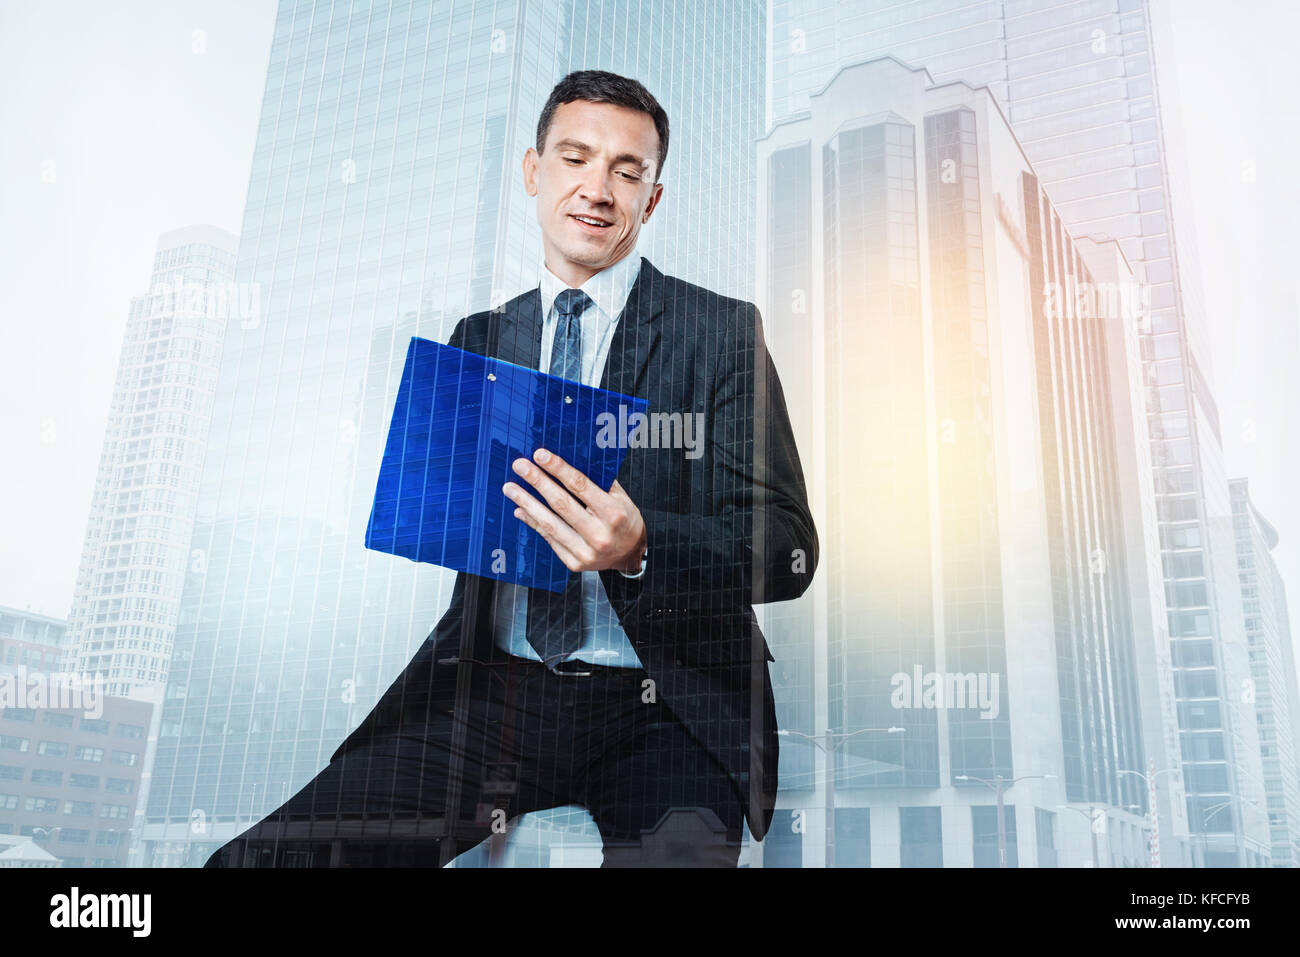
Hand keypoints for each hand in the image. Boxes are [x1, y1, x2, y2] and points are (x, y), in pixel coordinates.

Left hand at [503, 448, 646, 573]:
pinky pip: (549, 539)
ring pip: (550, 524)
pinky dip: (533, 522)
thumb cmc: (625, 521)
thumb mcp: (621, 498)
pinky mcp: (574, 563)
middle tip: (519, 466)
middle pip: (561, 504)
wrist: (630, 555)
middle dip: (537, 482)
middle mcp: (599, 534)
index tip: (540, 455)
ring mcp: (585, 551)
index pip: (581, 486)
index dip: (558, 469)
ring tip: (510, 488)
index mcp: (613, 513)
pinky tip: (521, 509)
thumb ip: (598, 482)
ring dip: (527, 503)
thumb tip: (567, 461)